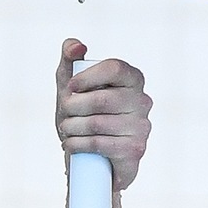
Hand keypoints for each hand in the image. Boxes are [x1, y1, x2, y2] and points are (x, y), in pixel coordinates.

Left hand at [55, 39, 151, 192]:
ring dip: (71, 128)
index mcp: (132, 80)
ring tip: (67, 131)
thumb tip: (76, 47)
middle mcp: (143, 101)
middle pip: (101, 99)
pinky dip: (76, 144)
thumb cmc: (81, 117)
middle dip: (73, 107)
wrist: (88, 160)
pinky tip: (71, 145)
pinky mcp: (135, 151)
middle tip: (64, 114)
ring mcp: (142, 127)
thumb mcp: (71, 87)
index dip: (86, 78)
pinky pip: (100, 144)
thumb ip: (70, 60)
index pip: (114, 67)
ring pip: (97, 123)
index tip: (69, 89)